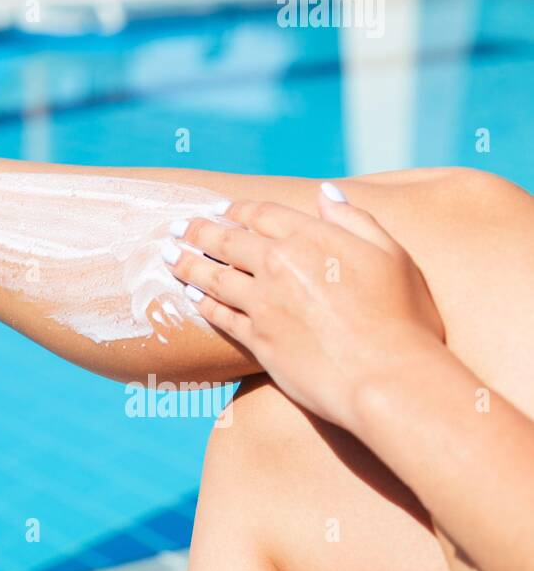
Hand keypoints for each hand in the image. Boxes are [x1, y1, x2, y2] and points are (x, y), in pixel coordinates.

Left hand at [164, 183, 444, 432]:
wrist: (386, 377)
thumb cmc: (401, 317)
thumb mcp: (391, 255)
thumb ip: (355, 219)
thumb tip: (325, 193)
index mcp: (310, 238)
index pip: (261, 214)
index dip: (238, 210)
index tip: (223, 210)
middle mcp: (279, 265)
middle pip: (227, 241)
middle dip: (198, 231)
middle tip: (178, 227)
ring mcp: (263, 303)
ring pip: (214, 276)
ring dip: (187, 264)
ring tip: (168, 256)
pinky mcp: (257, 338)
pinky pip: (219, 315)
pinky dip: (201, 303)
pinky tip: (190, 297)